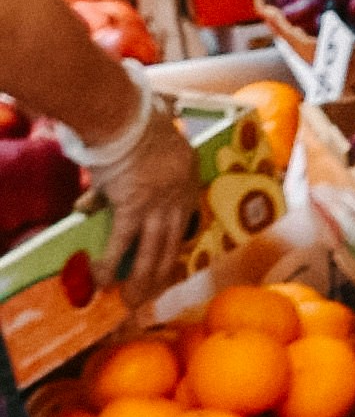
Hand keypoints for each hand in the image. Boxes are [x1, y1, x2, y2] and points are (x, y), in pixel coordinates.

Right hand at [93, 92, 199, 310]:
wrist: (128, 117)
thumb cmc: (140, 120)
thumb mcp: (153, 148)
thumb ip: (144, 163)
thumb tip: (115, 184)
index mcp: (189, 179)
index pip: (189, 219)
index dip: (181, 241)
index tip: (177, 259)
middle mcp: (179, 198)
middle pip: (173, 243)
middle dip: (163, 272)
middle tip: (156, 293)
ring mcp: (157, 206)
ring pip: (152, 250)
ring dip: (142, 278)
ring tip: (133, 299)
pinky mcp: (131, 209)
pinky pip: (121, 243)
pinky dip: (111, 264)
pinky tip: (104, 281)